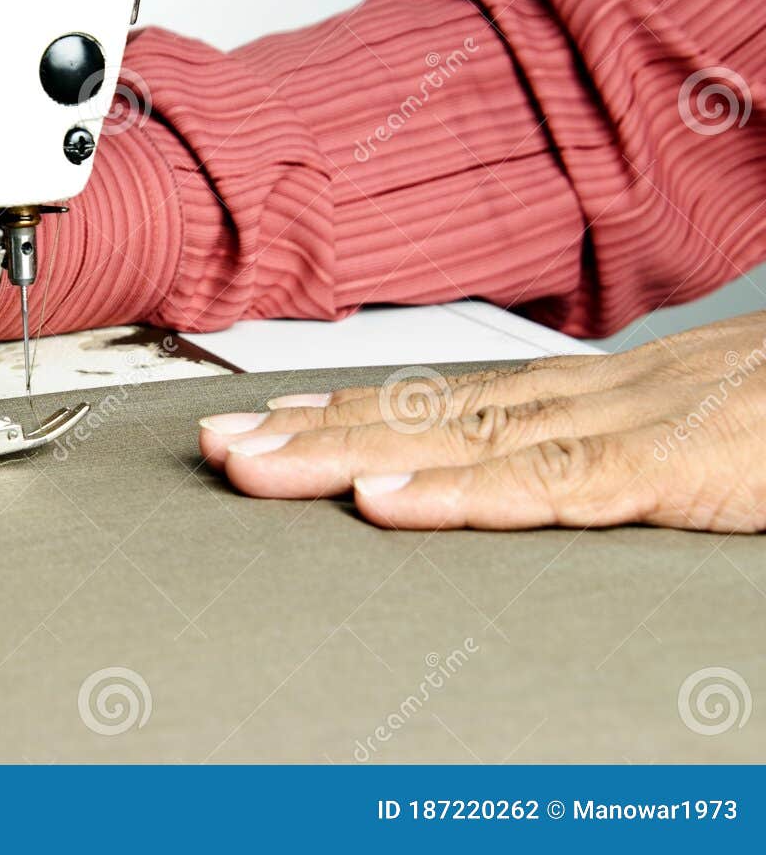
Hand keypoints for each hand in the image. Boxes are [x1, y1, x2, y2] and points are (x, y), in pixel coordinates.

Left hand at [199, 313, 765, 531]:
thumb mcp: (678, 428)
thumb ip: (593, 451)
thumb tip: (510, 467)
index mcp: (585, 392)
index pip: (439, 399)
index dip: (344, 411)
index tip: (260, 422)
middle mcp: (584, 397)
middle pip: (422, 416)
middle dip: (308, 434)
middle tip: (214, 449)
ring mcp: (626, 427)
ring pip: (457, 442)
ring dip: (344, 455)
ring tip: (254, 469)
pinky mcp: (675, 467)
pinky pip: (552, 484)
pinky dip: (462, 494)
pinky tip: (385, 500)